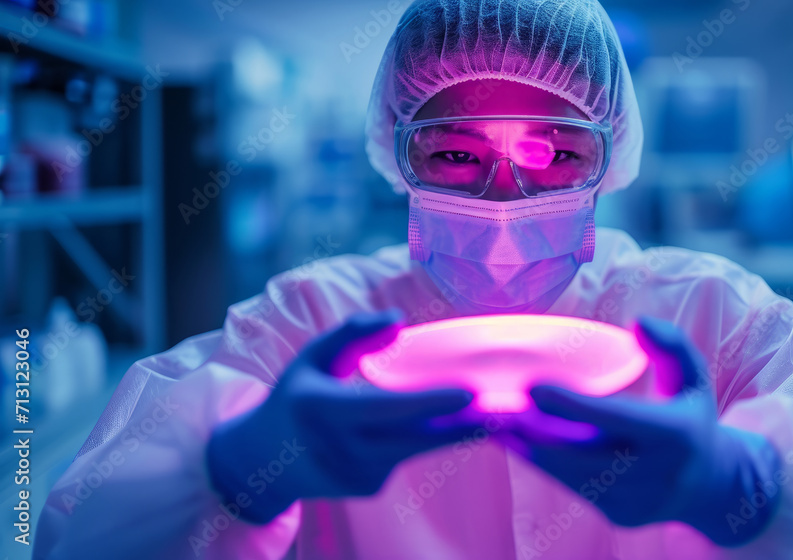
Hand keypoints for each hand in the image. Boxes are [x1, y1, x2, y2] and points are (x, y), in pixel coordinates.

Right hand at [206, 310, 478, 523]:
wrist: (263, 463)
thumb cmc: (294, 398)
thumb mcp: (312, 357)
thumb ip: (353, 333)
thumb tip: (399, 321)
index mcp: (323, 410)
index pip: (386, 408)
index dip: (430, 402)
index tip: (468, 392)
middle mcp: (340, 448)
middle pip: (415, 437)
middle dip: (465, 425)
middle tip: (509, 409)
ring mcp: (355, 475)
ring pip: (416, 450)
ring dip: (457, 433)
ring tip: (498, 415)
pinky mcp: (369, 489)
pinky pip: (404, 459)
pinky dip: (421, 441)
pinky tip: (431, 426)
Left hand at [508, 316, 781, 545]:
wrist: (711, 488)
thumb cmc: (692, 420)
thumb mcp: (694, 377)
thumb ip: (671, 345)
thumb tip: (639, 321)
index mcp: (675, 435)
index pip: (617, 419)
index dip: (573, 405)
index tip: (533, 386)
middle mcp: (655, 473)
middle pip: (580, 453)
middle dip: (532, 430)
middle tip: (493, 405)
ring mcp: (635, 500)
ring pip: (568, 475)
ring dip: (528, 448)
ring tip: (493, 420)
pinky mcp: (617, 516)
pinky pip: (571, 488)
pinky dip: (542, 463)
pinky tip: (516, 440)